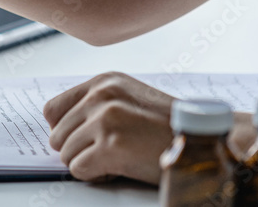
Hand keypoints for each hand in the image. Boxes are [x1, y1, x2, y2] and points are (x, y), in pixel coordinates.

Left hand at [43, 72, 174, 184]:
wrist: (205, 144)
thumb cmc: (169, 129)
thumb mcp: (130, 101)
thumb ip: (96, 107)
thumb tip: (59, 130)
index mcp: (103, 83)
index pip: (52, 109)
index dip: (63, 131)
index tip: (80, 141)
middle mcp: (101, 96)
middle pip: (57, 135)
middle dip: (78, 151)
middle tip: (109, 154)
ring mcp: (105, 119)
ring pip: (65, 154)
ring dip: (89, 163)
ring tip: (119, 159)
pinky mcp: (111, 145)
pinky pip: (78, 169)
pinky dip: (95, 175)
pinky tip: (120, 168)